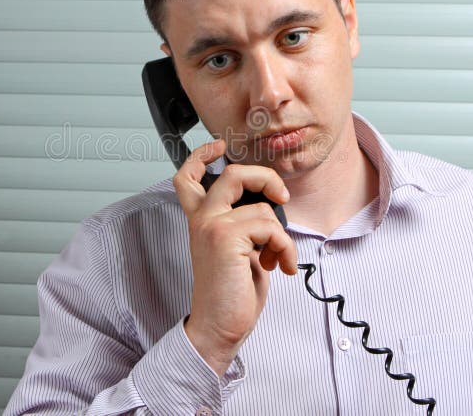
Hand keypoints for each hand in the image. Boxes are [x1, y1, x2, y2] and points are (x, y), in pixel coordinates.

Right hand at [173, 139, 296, 375]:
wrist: (218, 325)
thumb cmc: (230, 292)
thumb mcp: (237, 249)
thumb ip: (243, 223)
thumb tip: (270, 205)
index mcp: (200, 220)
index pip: (188, 176)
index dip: (202, 155)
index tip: (220, 147)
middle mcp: (202, 219)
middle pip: (232, 173)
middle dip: (265, 178)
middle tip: (281, 196)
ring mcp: (212, 226)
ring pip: (263, 207)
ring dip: (281, 235)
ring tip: (278, 257)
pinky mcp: (227, 237)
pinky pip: (270, 227)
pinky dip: (284, 248)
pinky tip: (280, 266)